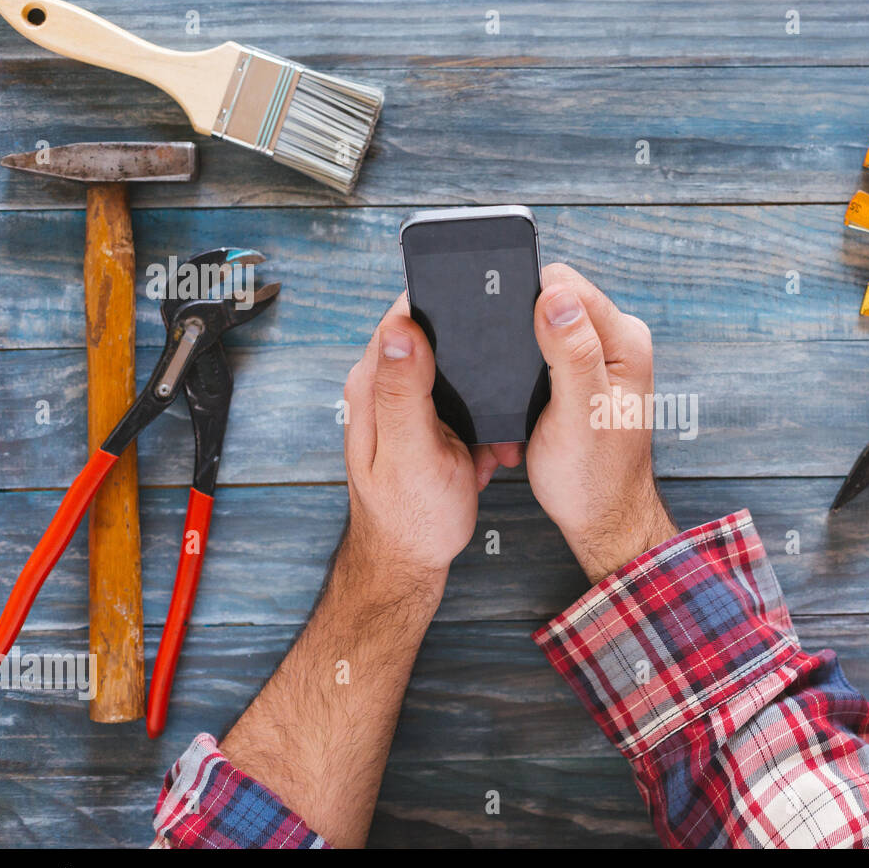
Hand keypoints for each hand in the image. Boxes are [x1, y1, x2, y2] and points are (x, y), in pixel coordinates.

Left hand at [341, 295, 517, 589]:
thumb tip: (401, 327)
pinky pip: (468, 405)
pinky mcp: (430, 423)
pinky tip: (485, 453)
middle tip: (496, 397)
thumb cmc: (411, 517)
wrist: (410, 563)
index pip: (404, 314)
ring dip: (486, 399)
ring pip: (460, 373)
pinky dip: (485, 425)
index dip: (443, 305)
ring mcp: (408, 405)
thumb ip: (403, 390)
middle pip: (437, 338)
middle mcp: (386, 386)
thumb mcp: (412, 452)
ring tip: (490, 439)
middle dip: (477, 361)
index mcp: (373, 384)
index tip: (483, 315)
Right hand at [526, 264, 676, 582]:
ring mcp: (601, 356)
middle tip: (509, 376)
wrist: (602, 518)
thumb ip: (571, 353)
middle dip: (519, 326)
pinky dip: (524, 368)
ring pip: (544, 324)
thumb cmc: (593, 478)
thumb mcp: (578, 415)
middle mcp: (618, 340)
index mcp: (626, 341)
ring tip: (514, 390)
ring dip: (519, 349)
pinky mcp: (583, 372)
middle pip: (553, 300)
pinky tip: (520, 396)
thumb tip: (554, 296)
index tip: (501, 334)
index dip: (526, 298)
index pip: (566, 285)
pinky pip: (543, 348)